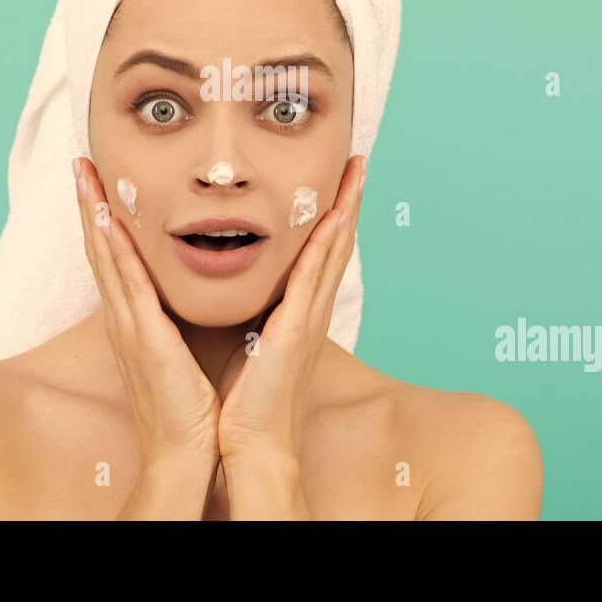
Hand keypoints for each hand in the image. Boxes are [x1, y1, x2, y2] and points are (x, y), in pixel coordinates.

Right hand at [72, 156, 221, 470]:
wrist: (186, 450)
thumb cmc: (191, 404)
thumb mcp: (180, 348)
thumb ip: (178, 318)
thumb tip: (188, 291)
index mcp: (134, 319)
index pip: (113, 257)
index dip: (101, 217)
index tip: (97, 179)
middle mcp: (123, 317)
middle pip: (99, 248)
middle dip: (87, 203)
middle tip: (80, 161)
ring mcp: (128, 326)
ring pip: (105, 257)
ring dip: (92, 213)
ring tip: (84, 174)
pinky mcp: (143, 337)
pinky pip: (126, 283)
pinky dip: (113, 249)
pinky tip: (106, 219)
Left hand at [215, 154, 365, 464]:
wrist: (253, 441)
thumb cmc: (248, 399)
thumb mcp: (253, 342)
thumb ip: (254, 313)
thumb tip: (243, 290)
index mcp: (298, 311)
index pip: (320, 252)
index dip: (332, 214)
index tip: (338, 178)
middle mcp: (311, 308)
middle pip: (336, 243)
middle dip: (349, 200)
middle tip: (358, 160)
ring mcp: (309, 317)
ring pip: (333, 251)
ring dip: (347, 208)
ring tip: (356, 171)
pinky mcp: (299, 329)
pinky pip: (315, 277)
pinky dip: (328, 244)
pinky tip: (336, 214)